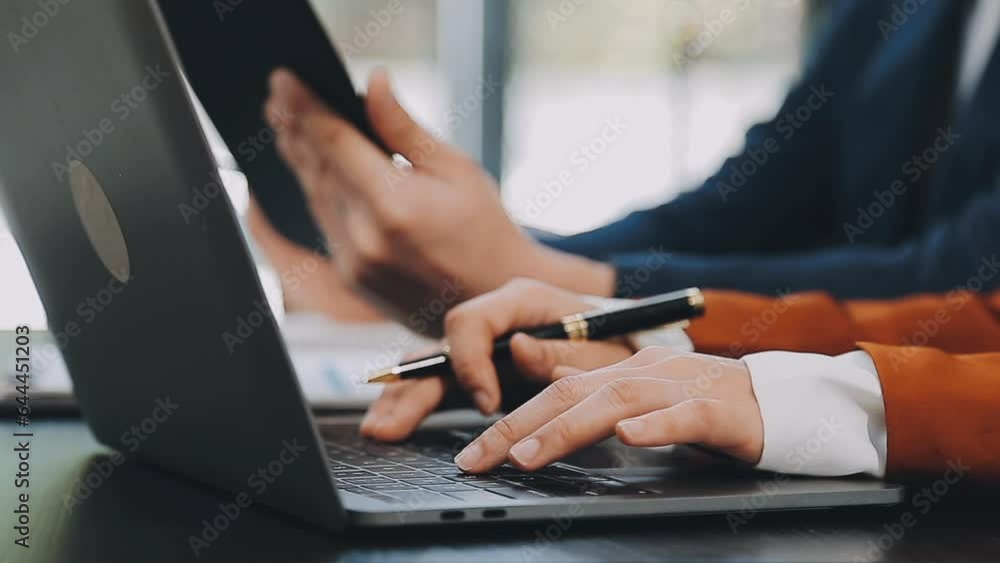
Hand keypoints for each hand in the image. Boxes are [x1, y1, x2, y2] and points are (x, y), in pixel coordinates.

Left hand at [266, 69, 614, 332]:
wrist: (492, 298)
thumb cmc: (485, 231)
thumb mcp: (455, 169)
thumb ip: (403, 128)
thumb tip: (373, 83)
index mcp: (394, 205)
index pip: (333, 142)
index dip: (304, 106)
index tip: (283, 79)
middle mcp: (365, 237)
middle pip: (315, 167)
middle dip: (294, 126)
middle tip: (278, 92)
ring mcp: (353, 262)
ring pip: (312, 195)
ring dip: (297, 156)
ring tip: (287, 122)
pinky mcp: (350, 277)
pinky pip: (322, 222)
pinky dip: (313, 189)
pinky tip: (310, 166)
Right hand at [359, 279, 635, 441]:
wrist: (623, 344)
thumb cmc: (616, 343)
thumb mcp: (603, 350)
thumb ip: (564, 351)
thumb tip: (520, 350)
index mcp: (521, 301)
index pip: (473, 322)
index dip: (471, 363)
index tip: (488, 404)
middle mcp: (494, 319)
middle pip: (440, 346)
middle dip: (412, 386)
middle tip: (389, 426)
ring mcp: (483, 344)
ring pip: (431, 364)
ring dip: (402, 397)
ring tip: (379, 431)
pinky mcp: (479, 368)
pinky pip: (439, 381)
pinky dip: (414, 402)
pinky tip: (392, 423)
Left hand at [453, 347, 763, 472]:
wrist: (781, 402)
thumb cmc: (705, 404)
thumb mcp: (642, 395)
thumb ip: (596, 389)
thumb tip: (547, 380)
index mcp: (623, 371)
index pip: (554, 392)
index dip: (509, 420)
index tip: (471, 454)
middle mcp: (646, 372)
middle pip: (573, 392)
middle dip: (519, 426)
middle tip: (479, 460)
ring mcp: (684, 387)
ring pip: (619, 399)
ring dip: (569, 427)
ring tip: (529, 454)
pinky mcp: (723, 411)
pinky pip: (688, 416)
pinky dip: (657, 426)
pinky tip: (631, 437)